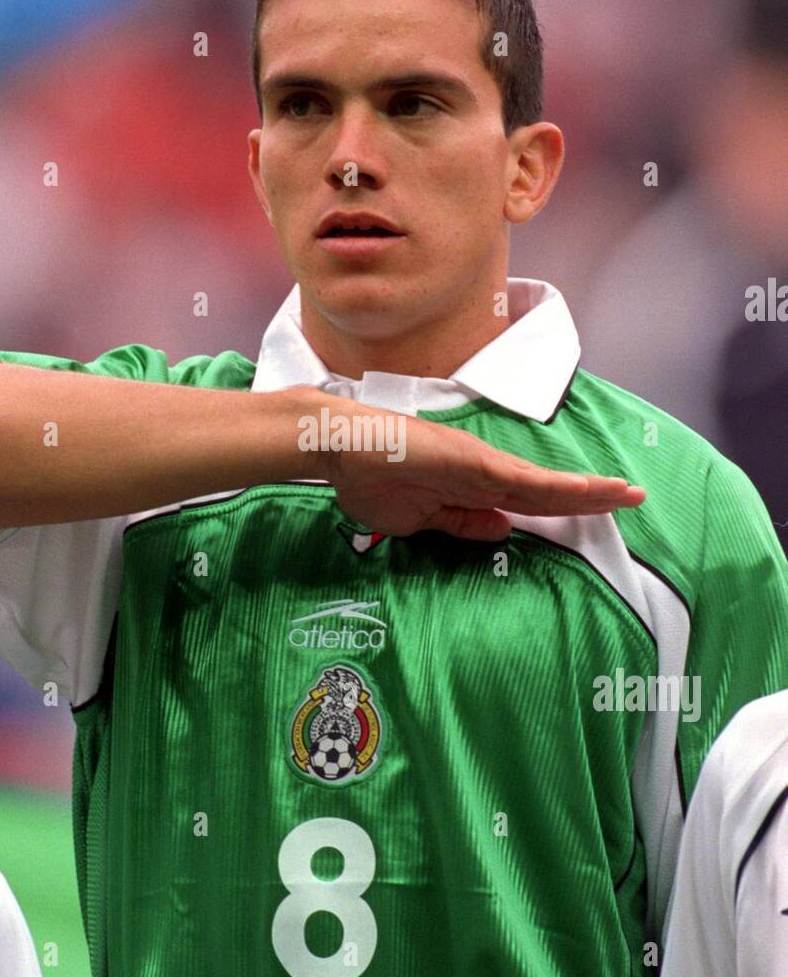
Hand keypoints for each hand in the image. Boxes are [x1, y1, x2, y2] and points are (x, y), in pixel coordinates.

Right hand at [327, 406, 644, 541]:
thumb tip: (503, 529)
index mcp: (473, 486)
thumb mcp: (420, 518)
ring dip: (588, 490)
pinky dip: (560, 487)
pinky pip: (525, 480)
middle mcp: (485, 471)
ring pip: (545, 483)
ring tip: (628, 494)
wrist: (341, 446)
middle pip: (548, 489)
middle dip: (593, 496)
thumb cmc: (370, 478)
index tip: (601, 511)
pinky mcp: (474, 461)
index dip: (566, 506)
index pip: (530, 501)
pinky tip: (590, 491)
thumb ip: (462, 522)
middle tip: (636, 497)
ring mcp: (481, 463)